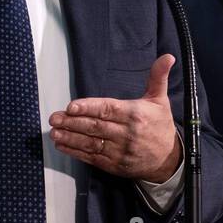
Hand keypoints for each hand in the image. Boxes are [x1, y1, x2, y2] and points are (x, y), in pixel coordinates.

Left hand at [49, 54, 181, 181]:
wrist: (168, 159)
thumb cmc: (161, 126)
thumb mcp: (161, 100)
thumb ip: (158, 77)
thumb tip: (168, 57)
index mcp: (135, 114)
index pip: (108, 109)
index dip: (88, 108)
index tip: (71, 107)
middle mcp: (127, 133)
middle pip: (96, 126)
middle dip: (73, 122)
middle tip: (54, 118)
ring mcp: (120, 151)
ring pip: (91, 143)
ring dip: (71, 138)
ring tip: (55, 132)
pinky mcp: (114, 165)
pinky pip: (93, 157)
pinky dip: (76, 152)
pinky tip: (63, 145)